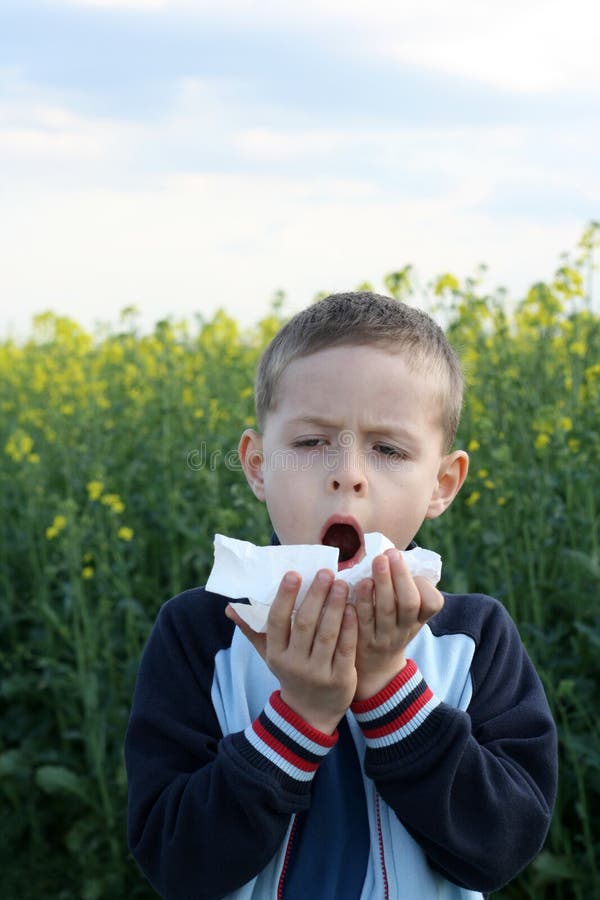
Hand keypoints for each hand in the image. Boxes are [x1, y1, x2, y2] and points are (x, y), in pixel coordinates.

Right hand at [225, 569, 357, 733]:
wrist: (310, 714)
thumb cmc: (290, 672)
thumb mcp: (270, 654)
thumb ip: (253, 629)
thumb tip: (230, 607)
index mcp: (276, 654)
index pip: (278, 621)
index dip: (285, 597)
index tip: (293, 574)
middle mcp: (294, 664)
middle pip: (304, 624)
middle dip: (315, 596)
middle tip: (326, 572)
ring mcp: (318, 673)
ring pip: (326, 634)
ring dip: (334, 607)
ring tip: (341, 584)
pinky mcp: (340, 679)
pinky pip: (345, 649)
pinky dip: (349, 627)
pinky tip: (353, 608)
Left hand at [353, 549, 443, 700]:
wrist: (375, 668)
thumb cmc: (389, 625)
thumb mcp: (406, 612)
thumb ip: (403, 586)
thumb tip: (390, 552)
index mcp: (419, 618)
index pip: (432, 603)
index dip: (422, 584)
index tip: (404, 560)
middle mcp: (404, 628)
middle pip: (408, 603)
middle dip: (400, 576)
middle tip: (390, 554)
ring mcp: (384, 637)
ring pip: (385, 610)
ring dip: (381, 584)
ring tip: (376, 562)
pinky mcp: (363, 641)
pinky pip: (363, 621)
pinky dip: (361, 601)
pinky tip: (355, 584)